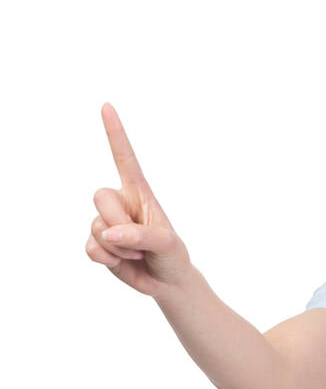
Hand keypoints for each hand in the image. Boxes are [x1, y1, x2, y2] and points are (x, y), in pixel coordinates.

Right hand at [85, 103, 193, 295]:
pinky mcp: (98, 244)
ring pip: (95, 226)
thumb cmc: (172, 254)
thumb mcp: (166, 243)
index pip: (125, 157)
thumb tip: (110, 235)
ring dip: (118, 248)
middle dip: (118, 221)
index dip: (115, 133)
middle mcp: (120, 202)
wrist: (166, 282)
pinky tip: (122, 262)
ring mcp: (107, 223)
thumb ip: (140, 236)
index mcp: (140, 191)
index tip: (107, 106)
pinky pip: (91, 248)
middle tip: (139, 241)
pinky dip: (107, 260)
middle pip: (100, 196)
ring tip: (136, 254)